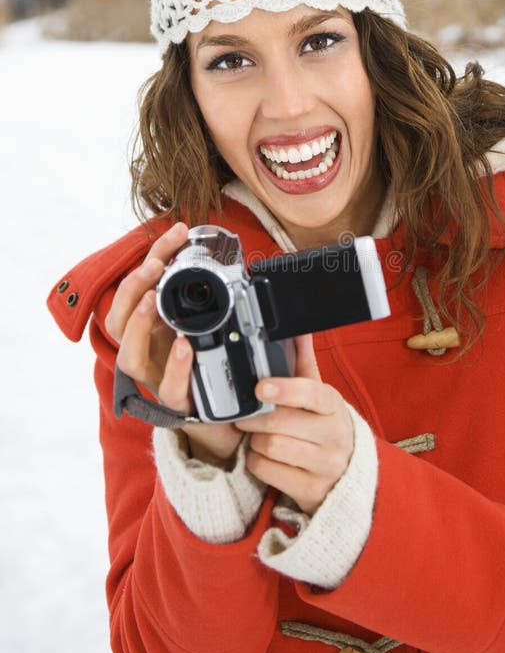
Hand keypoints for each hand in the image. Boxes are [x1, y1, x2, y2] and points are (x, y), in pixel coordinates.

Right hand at [105, 222, 242, 465]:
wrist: (229, 420)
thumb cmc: (215, 367)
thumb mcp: (211, 326)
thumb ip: (215, 299)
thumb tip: (236, 259)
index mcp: (153, 331)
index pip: (139, 289)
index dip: (153, 258)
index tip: (177, 232)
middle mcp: (148, 354)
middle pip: (119, 320)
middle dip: (133, 287)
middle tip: (155, 265)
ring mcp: (158, 380)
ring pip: (130, 356)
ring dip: (139, 325)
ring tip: (153, 301)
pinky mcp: (179, 405)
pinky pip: (170, 390)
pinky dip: (176, 367)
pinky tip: (184, 346)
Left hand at [235, 334, 353, 514]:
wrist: (346, 477)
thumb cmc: (322, 429)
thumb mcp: (318, 397)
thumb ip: (303, 363)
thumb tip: (298, 330)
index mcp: (334, 406)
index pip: (311, 393)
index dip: (285, 388)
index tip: (260, 386)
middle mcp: (335, 435)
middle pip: (281, 423)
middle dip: (255, 419)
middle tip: (246, 416)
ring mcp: (326, 465)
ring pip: (271, 447)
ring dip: (255, 441)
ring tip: (257, 437)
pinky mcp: (312, 489)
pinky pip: (268, 471)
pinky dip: (257, 462)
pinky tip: (263, 457)